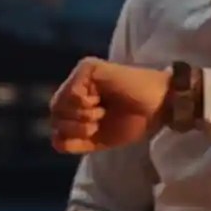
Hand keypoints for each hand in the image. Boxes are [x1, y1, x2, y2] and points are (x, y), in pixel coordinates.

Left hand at [49, 57, 171, 153]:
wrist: (157, 108)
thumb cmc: (133, 121)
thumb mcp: (98, 139)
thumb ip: (75, 142)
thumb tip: (53, 139)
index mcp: (78, 103)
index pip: (56, 123)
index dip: (73, 134)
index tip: (96, 130)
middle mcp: (76, 86)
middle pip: (54, 113)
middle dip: (77, 127)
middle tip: (100, 120)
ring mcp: (81, 75)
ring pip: (59, 104)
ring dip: (83, 116)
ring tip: (102, 110)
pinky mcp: (88, 68)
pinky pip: (71, 94)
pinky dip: (85, 105)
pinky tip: (100, 101)